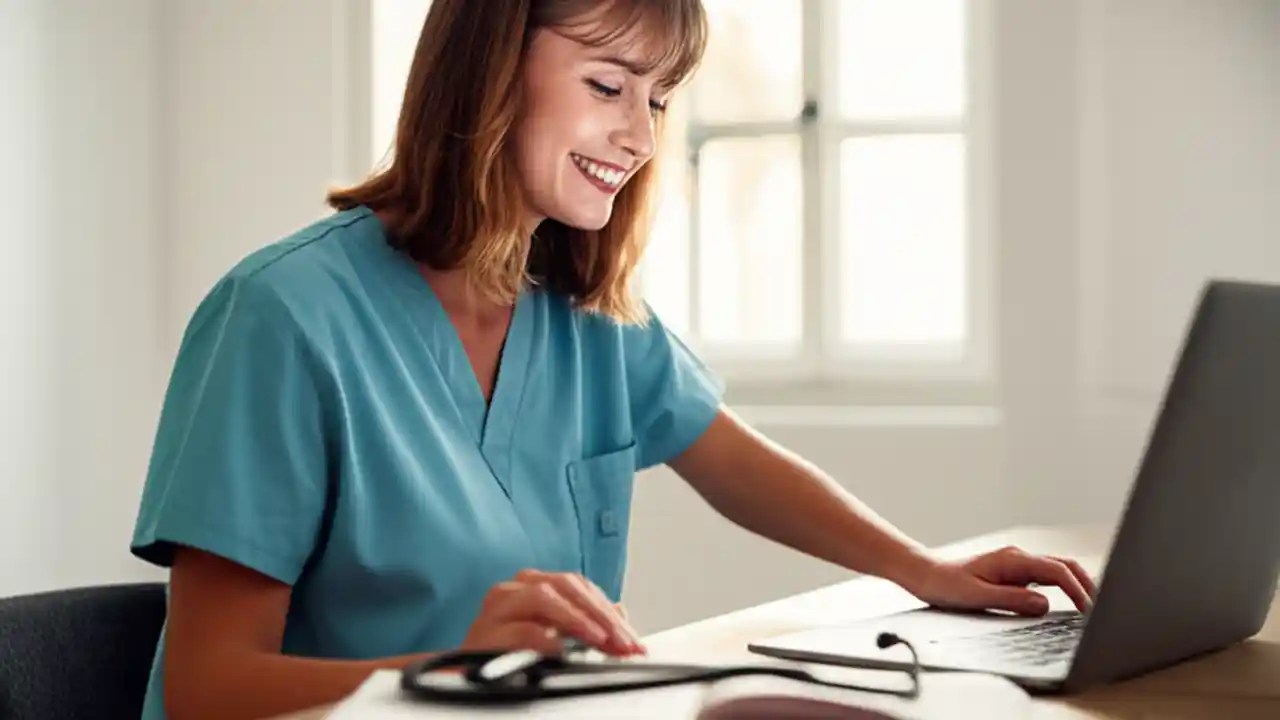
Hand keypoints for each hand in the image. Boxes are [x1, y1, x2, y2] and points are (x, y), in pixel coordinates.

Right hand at [459, 569, 646, 656]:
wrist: (461, 672)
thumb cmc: (508, 650)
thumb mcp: (553, 633)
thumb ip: (585, 621)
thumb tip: (621, 614)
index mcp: (536, 583)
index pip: (582, 588)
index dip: (611, 612)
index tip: (633, 640)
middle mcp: (517, 587)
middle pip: (567, 587)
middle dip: (601, 617)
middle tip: (624, 644)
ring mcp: (499, 606)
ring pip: (543, 598)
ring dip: (576, 620)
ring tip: (600, 640)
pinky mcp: (484, 631)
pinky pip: (518, 630)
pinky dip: (543, 638)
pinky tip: (561, 650)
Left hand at [906, 546, 1097, 616]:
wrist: (926, 574)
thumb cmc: (946, 585)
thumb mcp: (977, 596)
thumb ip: (1012, 600)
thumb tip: (1045, 605)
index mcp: (1013, 560)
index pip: (1058, 572)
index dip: (1078, 591)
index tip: (1090, 611)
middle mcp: (1018, 557)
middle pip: (1064, 566)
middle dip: (1087, 585)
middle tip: (1103, 608)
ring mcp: (1016, 563)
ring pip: (1057, 569)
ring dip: (1077, 584)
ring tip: (1092, 606)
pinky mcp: (1013, 571)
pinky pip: (1045, 576)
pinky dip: (1063, 586)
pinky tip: (1068, 602)